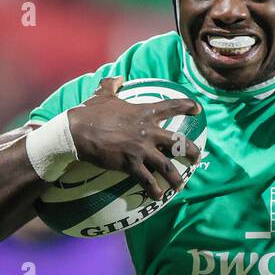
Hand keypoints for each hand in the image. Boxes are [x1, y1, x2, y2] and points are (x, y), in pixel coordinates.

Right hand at [66, 76, 201, 200]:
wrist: (77, 131)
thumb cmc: (90, 113)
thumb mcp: (103, 94)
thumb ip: (113, 85)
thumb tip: (118, 77)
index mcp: (144, 112)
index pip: (172, 106)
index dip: (187, 106)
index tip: (197, 109)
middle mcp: (148, 131)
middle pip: (179, 142)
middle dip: (191, 151)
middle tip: (197, 157)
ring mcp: (141, 149)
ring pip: (167, 166)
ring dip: (176, 178)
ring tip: (180, 186)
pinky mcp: (130, 164)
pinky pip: (147, 180)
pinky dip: (154, 190)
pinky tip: (158, 196)